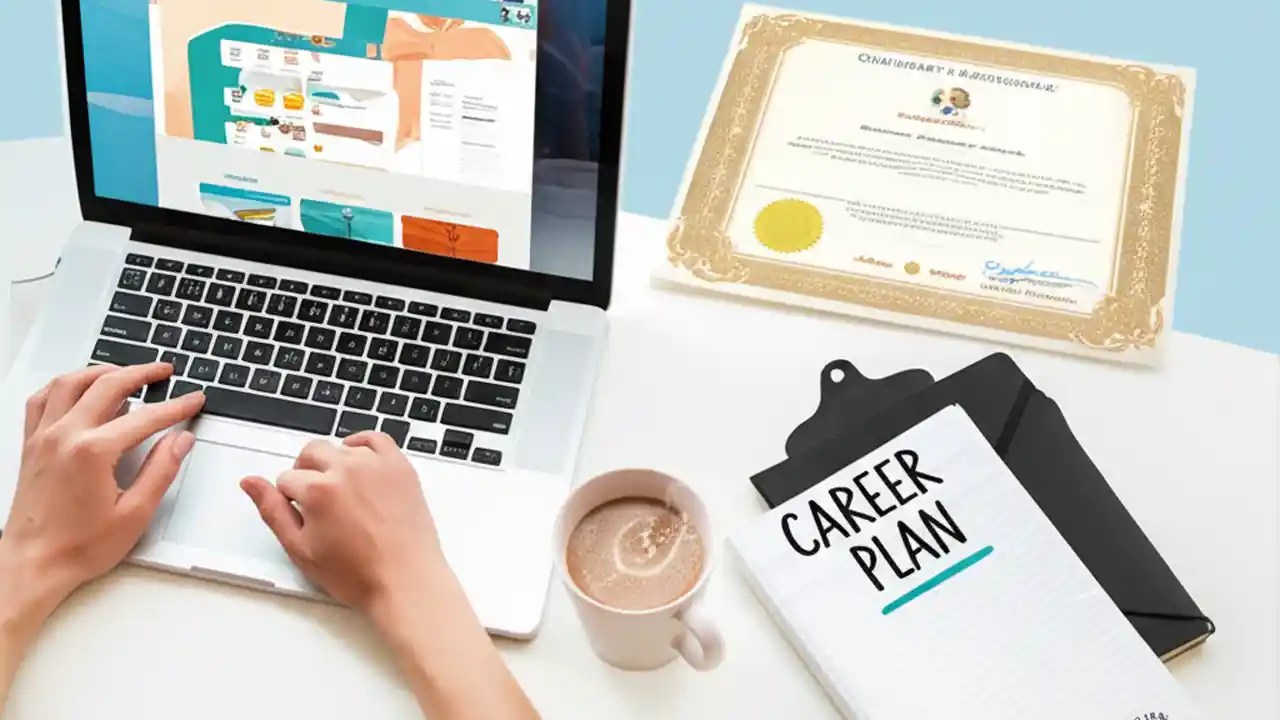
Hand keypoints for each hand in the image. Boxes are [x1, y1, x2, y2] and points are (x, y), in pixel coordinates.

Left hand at [0, 364, 204, 626]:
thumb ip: (161, 470)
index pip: (146, 417)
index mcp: (93, 452)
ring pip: (70, 383)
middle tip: (164, 371)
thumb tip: (180, 440)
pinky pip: (42, 400)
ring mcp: (43, 438)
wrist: (32, 565)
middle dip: (141, 373)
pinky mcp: (31, 445)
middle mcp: (65, 437)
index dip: (176, 406)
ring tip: (125, 371)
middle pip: (107, 385)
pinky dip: (63, 385)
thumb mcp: (135, 513)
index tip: (193, 400)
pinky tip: (77, 388)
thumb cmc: (77, 547)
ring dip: (101, 371)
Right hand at [242, 433, 538, 718]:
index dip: (289, 499)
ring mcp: (376, 465)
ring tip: (340, 491)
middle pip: (310, 453)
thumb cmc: (357, 573)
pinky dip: (363, 444)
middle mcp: (346, 469)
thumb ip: (272, 511)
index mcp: (318, 490)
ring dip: (333, 461)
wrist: (405, 580)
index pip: (286, 480)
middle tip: (315, 501)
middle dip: (305, 473)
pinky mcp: (400, 467)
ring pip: (340, 446)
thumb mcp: (300, 549)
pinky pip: (376, 439)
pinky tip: (358, 461)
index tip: (302, 516)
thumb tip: (250, 482)